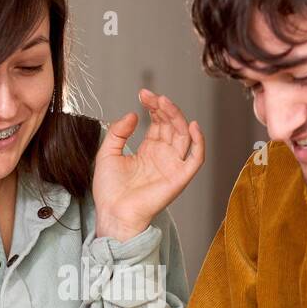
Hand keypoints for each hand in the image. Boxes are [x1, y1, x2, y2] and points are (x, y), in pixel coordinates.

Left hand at [93, 89, 204, 240]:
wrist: (113, 213)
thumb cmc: (109, 190)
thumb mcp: (107, 153)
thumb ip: (118, 132)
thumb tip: (134, 115)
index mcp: (148, 151)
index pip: (158, 123)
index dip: (153, 107)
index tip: (143, 94)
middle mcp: (163, 156)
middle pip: (172, 125)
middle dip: (164, 108)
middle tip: (152, 97)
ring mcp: (172, 166)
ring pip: (183, 135)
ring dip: (176, 117)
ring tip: (164, 103)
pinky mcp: (179, 178)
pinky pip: (196, 159)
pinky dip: (199, 142)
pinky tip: (191, 126)